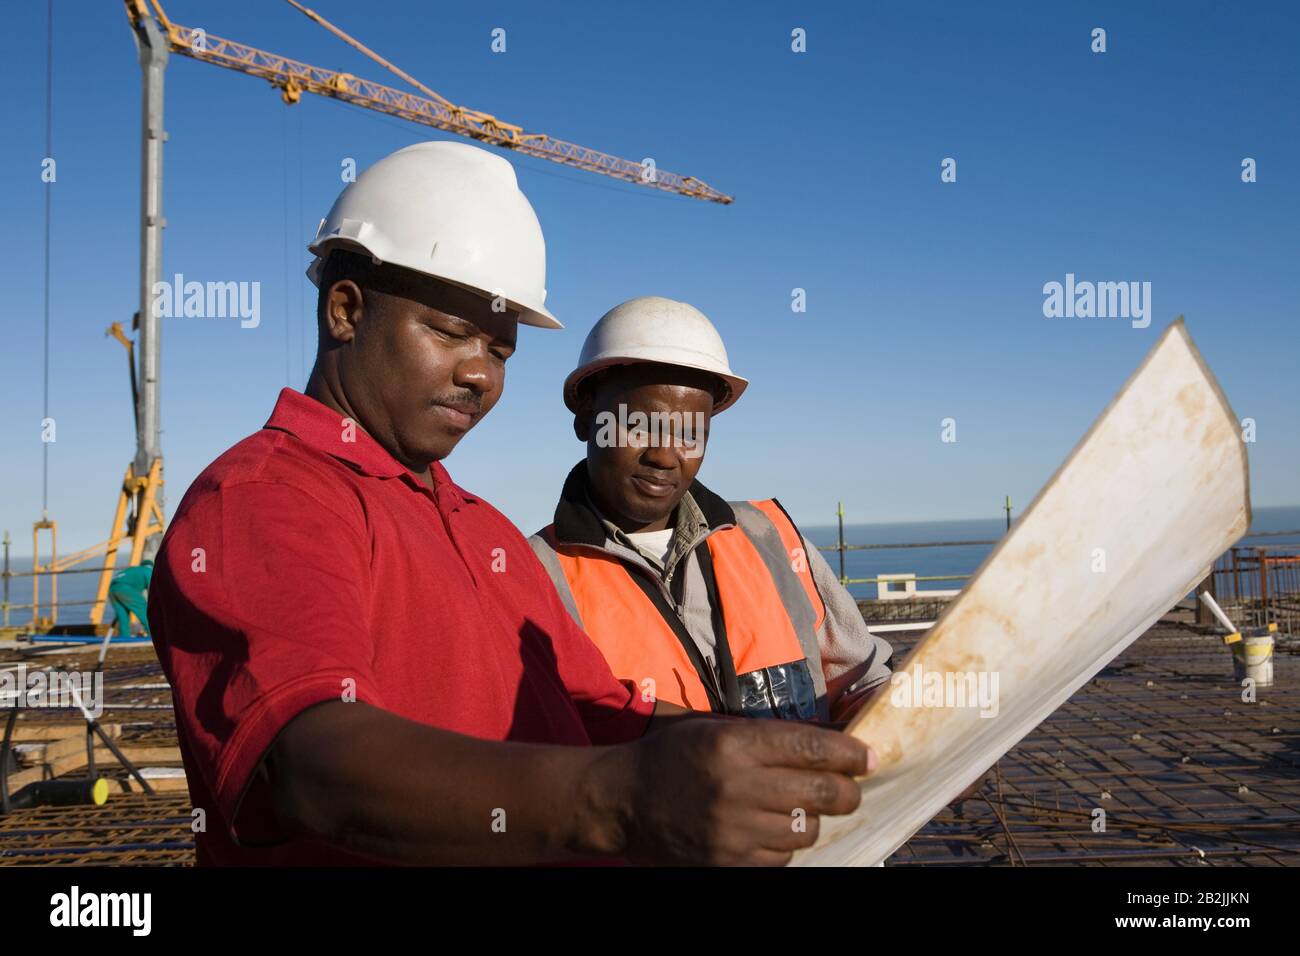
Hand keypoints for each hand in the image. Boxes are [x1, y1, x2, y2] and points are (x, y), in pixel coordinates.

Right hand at [603, 718, 875, 865]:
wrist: (623, 800)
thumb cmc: (674, 756)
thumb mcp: (717, 730)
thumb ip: (770, 738)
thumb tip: (831, 744)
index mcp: (733, 743)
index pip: (812, 747)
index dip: (849, 752)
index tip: (868, 756)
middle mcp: (736, 786)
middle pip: (822, 793)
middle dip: (847, 791)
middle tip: (850, 789)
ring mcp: (733, 830)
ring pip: (808, 831)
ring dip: (814, 820)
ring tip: (802, 810)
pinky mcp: (727, 862)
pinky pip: (782, 859)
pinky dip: (785, 846)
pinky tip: (771, 831)